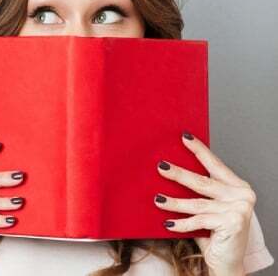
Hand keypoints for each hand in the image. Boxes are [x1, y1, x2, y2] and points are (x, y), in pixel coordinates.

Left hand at [154, 131, 255, 275]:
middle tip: (161, 166)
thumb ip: (200, 193)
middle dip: (179, 174)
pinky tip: (167, 224)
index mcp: (238, 187)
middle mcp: (242, 195)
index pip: (215, 165)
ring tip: (157, 199)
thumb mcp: (209, 208)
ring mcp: (239, 209)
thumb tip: (171, 171)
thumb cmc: (215, 232)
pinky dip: (181, 224)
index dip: (199, 150)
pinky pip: (198, 221)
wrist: (228, 261)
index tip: (184, 137)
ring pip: (197, 203)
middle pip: (203, 182)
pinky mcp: (232, 223)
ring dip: (173, 202)